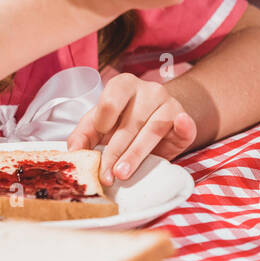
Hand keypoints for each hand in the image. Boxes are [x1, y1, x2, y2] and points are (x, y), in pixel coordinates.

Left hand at [67, 73, 196, 182]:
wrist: (155, 120)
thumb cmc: (123, 121)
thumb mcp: (100, 125)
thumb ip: (83, 135)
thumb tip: (73, 151)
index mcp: (123, 85)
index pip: (110, 101)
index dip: (102, 124)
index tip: (96, 146)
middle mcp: (148, 90)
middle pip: (130, 122)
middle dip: (115, 152)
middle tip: (107, 175)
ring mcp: (169, 103)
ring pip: (153, 129)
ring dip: (136, 154)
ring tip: (123, 173)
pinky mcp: (184, 118)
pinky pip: (186, 124)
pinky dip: (184, 126)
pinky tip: (181, 126)